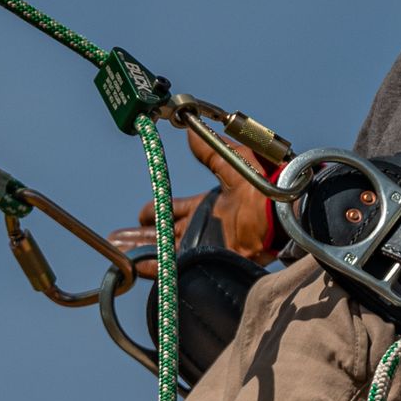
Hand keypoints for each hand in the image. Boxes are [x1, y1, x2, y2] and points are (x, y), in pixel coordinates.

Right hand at [110, 133, 278, 271]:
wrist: (283, 216)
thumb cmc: (264, 187)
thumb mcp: (233, 163)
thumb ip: (210, 152)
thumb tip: (190, 132)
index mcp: (210, 205)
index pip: (176, 209)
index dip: (156, 212)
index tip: (140, 215)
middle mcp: (207, 227)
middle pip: (166, 233)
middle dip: (141, 237)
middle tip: (116, 241)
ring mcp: (208, 246)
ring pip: (167, 251)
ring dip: (142, 252)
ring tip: (117, 254)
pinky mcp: (210, 261)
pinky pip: (177, 266)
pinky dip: (155, 269)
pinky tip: (134, 269)